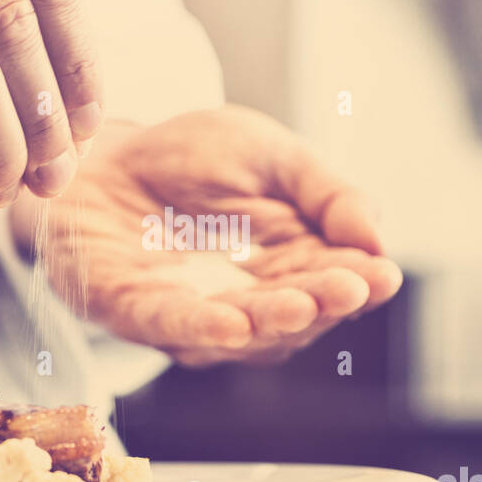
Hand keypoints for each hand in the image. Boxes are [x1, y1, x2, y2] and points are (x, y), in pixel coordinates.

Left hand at [21, 106, 403, 366]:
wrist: (99, 150)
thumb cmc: (188, 156)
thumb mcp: (270, 154)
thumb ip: (324, 192)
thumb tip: (376, 236)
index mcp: (288, 267)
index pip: (332, 283)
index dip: (358, 283)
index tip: (382, 274)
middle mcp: (245, 302)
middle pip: (292, 315)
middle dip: (321, 303)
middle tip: (350, 289)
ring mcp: (190, 315)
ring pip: (238, 331)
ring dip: (268, 322)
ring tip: (300, 305)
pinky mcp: (131, 310)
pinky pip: (167, 325)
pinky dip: (198, 328)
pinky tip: (230, 324)